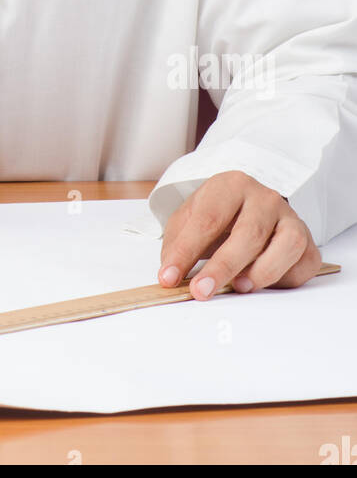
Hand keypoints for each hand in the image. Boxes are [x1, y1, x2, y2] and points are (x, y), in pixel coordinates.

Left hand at [157, 170, 320, 299]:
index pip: (208, 219)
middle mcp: (264, 197)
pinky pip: (304, 262)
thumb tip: (170, 276)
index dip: (186, 251)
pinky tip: (265, 283)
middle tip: (201, 291)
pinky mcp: (307, 240)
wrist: (248, 206)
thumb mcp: (188, 221)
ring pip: (286, 245)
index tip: (169, 277)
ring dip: (261, 272)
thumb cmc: (216, 216)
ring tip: (238, 287)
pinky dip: (286, 278)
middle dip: (222, 267)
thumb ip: (177, 246)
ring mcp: (290, 217)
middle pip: (248, 234)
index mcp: (230, 186)